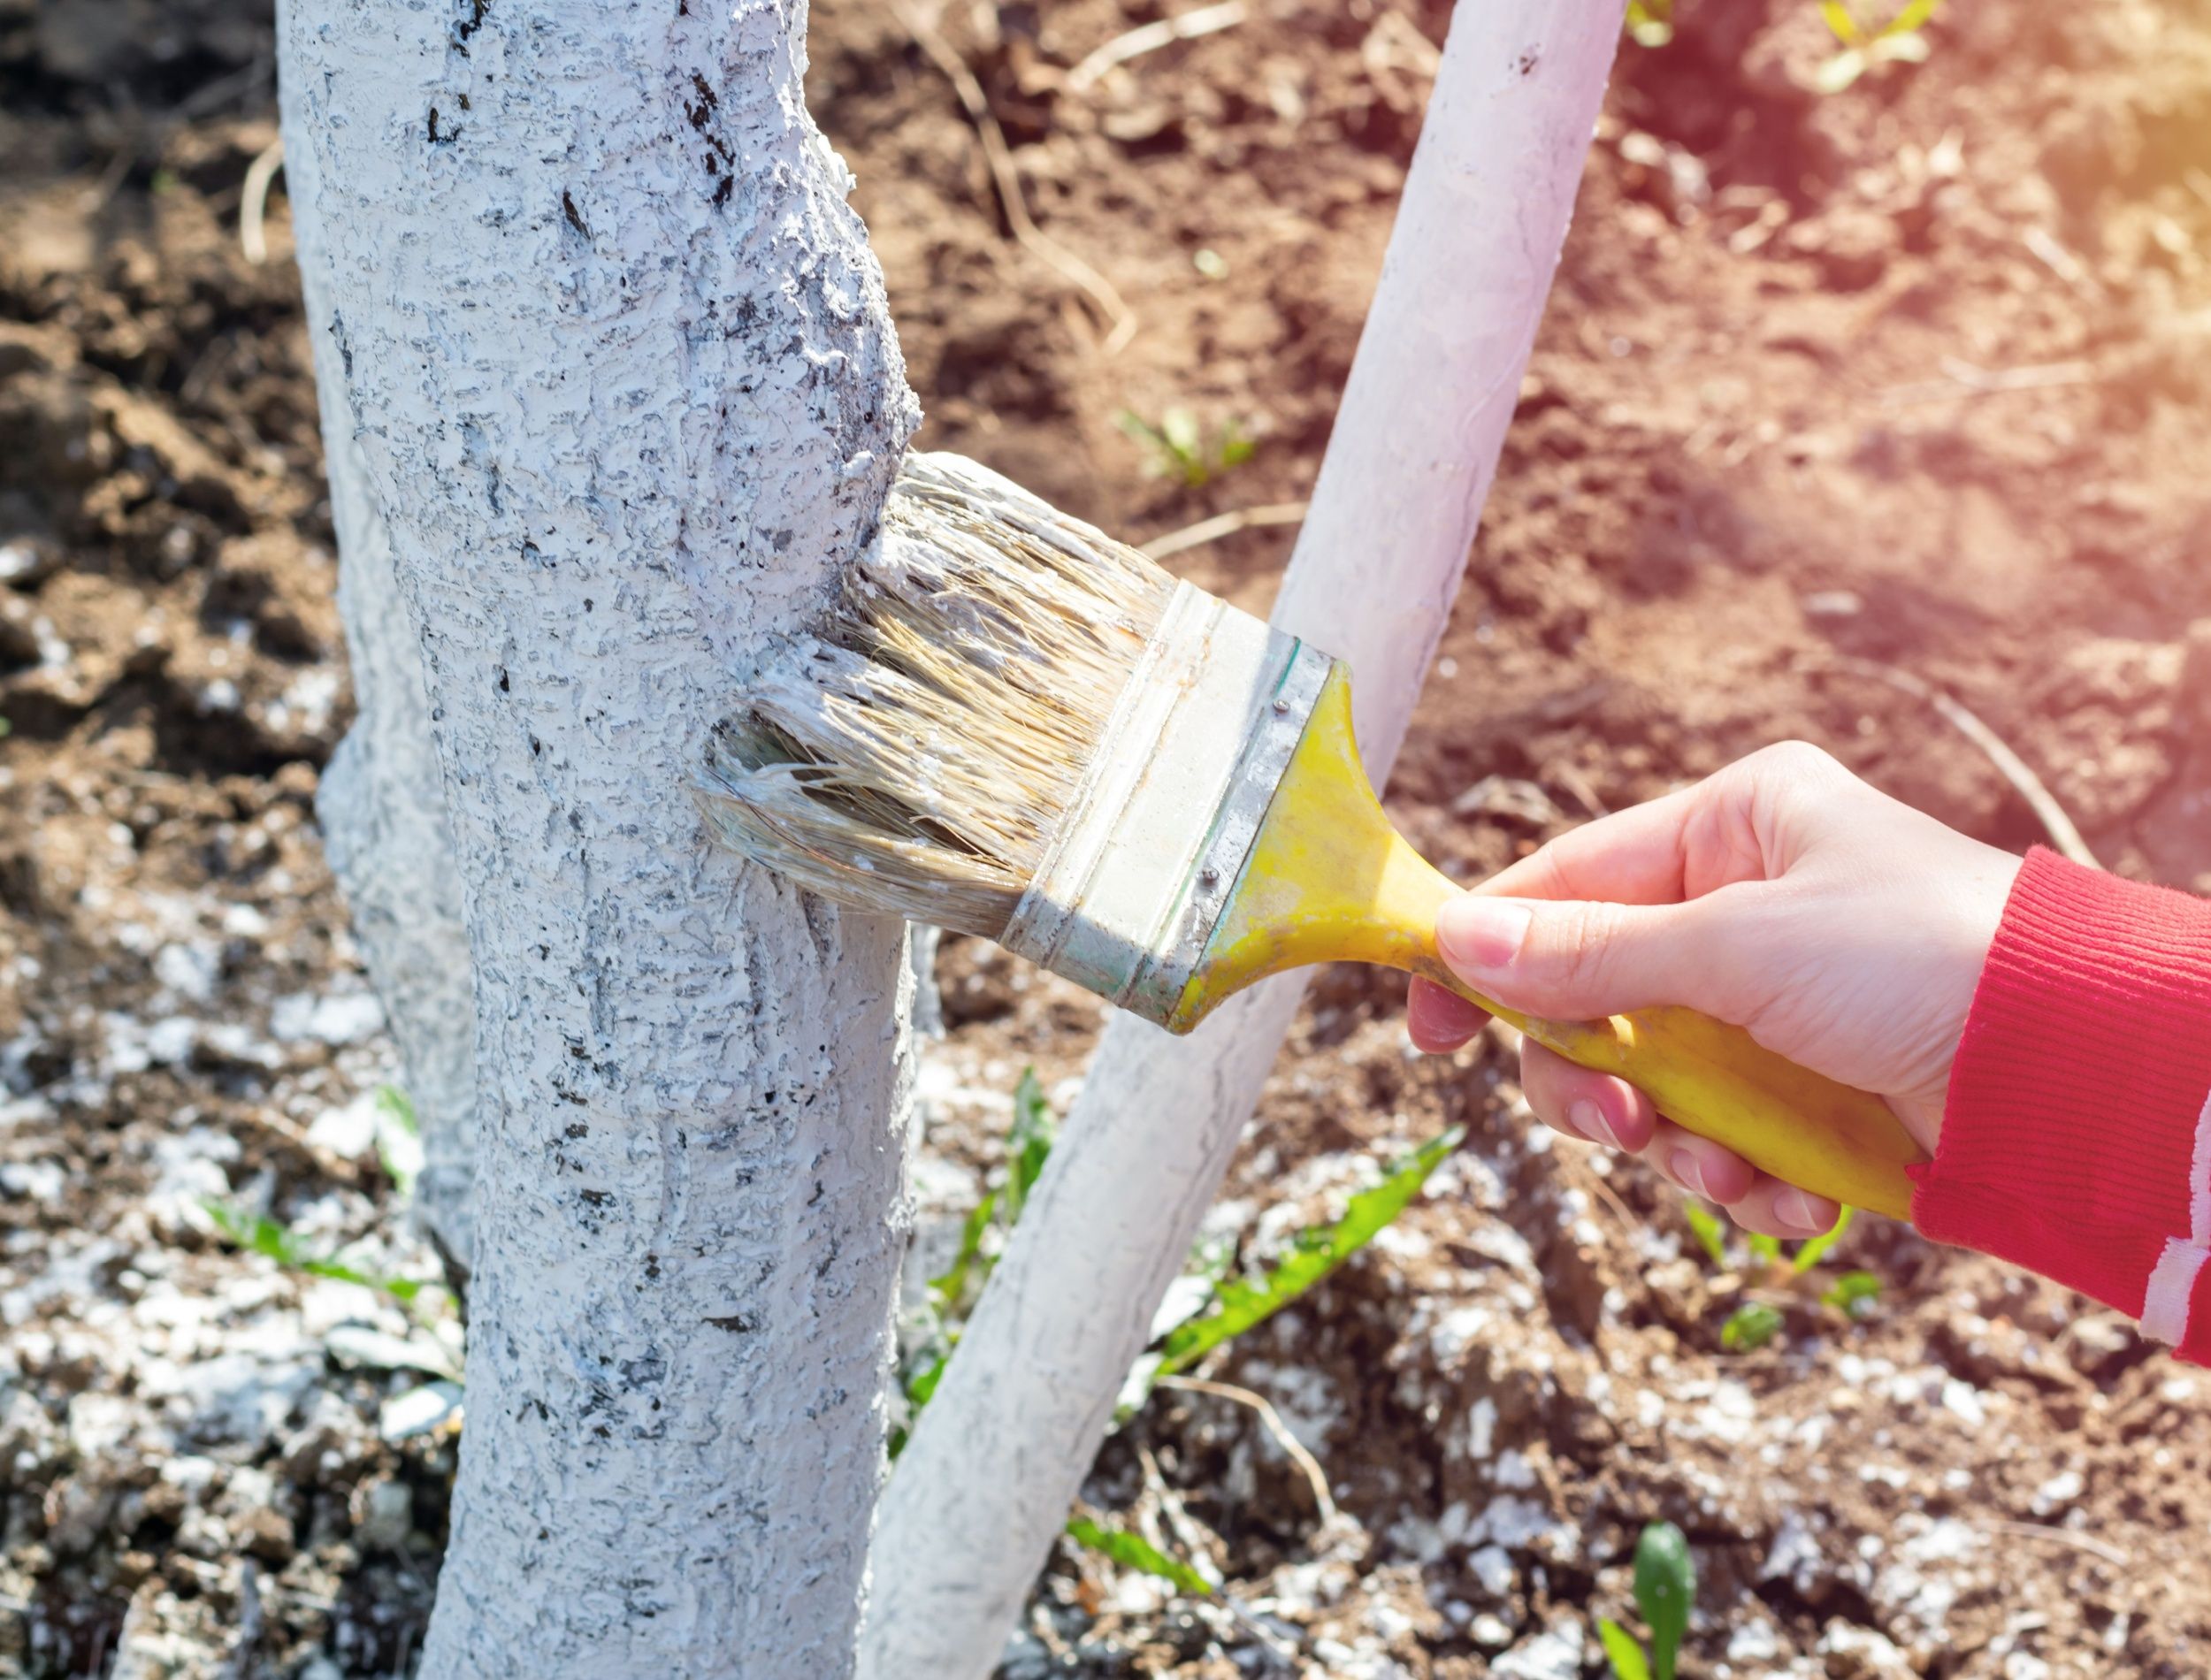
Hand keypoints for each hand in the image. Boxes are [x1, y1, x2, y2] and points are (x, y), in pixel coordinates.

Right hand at [1408, 742, 2020, 1237]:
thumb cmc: (1922, 959)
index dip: (1487, 954)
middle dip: (1599, 1082)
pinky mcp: (1816, 1087)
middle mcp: (1746, 907)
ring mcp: (1779, 1003)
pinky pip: (1727, 1138)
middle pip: (1595, 1002)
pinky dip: (1746, 1180)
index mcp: (1732, 828)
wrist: (2080, 1071)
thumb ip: (1589, 957)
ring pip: (1654, 1086)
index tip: (1428, 1029)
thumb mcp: (1735, 948)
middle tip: (1617, 1126)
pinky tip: (1796, 1201)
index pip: (1565, 883)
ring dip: (1677, 1144)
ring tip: (1729, 1173)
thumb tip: (1455, 944)